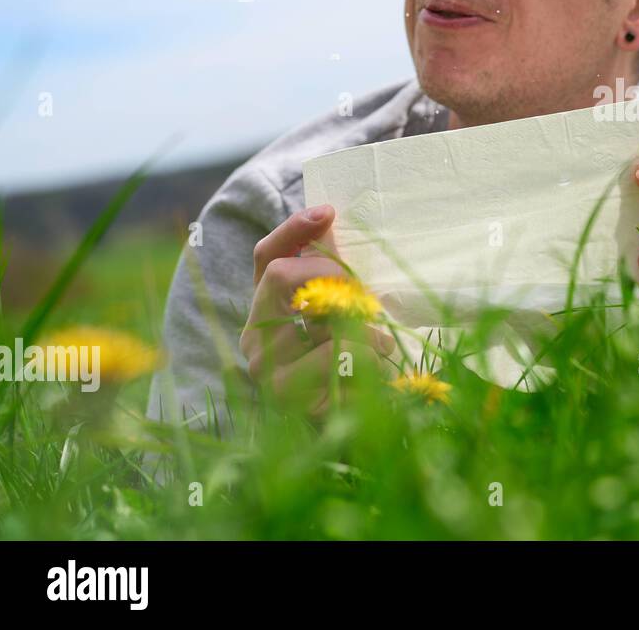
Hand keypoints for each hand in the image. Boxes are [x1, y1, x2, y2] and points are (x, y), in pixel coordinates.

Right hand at [240, 204, 396, 416]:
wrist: (342, 426)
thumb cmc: (340, 358)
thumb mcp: (332, 310)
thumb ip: (326, 265)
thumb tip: (327, 213)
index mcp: (261, 310)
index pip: (266, 256)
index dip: (293, 229)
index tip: (327, 212)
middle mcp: (254, 339)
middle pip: (285, 277)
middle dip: (334, 276)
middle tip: (368, 298)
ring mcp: (267, 370)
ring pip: (318, 319)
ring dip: (365, 329)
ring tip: (384, 342)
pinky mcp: (290, 400)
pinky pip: (338, 362)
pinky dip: (368, 360)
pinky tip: (379, 367)